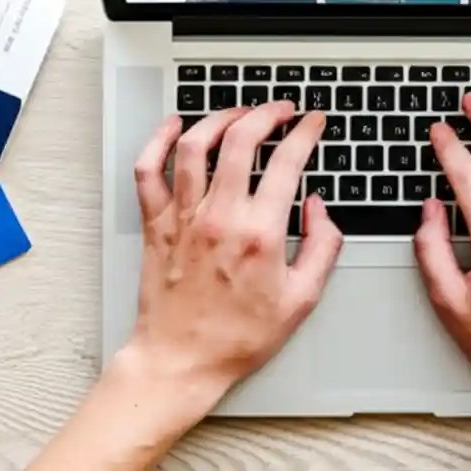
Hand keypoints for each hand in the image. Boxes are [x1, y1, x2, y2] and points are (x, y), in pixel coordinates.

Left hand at [123, 102, 341, 419]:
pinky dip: (158, 140)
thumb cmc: (236, 336)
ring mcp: (183, 217)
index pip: (287, 162)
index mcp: (260, 233)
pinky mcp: (156, 224)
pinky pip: (148, 170)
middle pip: (240, 140)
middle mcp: (219, 217)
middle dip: (266, 113)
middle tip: (280, 110)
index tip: (312, 123)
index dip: (305, 133)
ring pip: (194, 145)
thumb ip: (322, 247)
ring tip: (238, 112)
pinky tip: (175, 126)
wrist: (182, 360)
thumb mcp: (302, 299)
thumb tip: (320, 209)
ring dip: (220, 117)